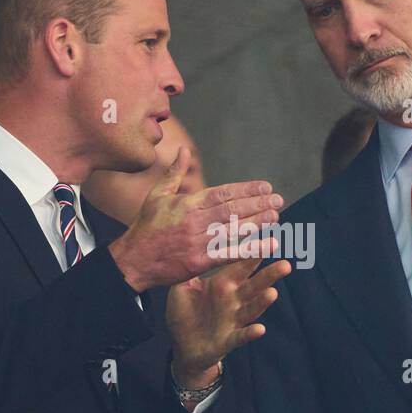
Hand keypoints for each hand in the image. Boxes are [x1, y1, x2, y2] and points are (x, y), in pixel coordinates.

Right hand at [108, 148, 282, 291]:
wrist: (133, 259)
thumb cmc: (145, 227)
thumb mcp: (157, 196)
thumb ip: (174, 173)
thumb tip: (183, 150)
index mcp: (187, 203)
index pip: (223, 193)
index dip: (246, 189)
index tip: (265, 186)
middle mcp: (194, 220)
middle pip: (232, 209)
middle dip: (257, 203)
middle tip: (278, 199)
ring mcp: (197, 241)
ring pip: (233, 229)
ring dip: (258, 222)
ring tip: (276, 216)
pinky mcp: (199, 262)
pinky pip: (229, 253)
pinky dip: (250, 249)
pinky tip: (268, 244)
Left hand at [168, 255, 291, 382]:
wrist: (182, 346)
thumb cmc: (183, 313)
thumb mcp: (180, 288)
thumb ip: (187, 270)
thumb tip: (188, 247)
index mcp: (222, 284)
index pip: (240, 265)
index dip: (252, 253)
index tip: (267, 239)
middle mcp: (232, 300)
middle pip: (254, 285)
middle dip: (269, 275)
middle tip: (286, 265)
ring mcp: (233, 320)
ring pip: (252, 309)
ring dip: (263, 302)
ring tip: (273, 293)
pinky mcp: (227, 340)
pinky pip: (240, 336)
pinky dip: (250, 333)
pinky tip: (260, 329)